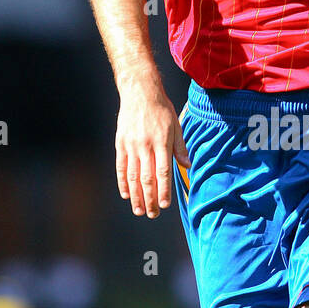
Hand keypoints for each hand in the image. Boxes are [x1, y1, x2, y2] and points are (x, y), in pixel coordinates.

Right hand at [115, 83, 189, 217]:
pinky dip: (123, 182)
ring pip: (132, 176)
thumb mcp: (176, 126)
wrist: (140, 93)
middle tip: (152, 214)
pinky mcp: (121, 144)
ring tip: (138, 210)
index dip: (163, 190)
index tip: (164, 205)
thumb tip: (188, 166)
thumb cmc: (161, 110)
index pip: (163, 172)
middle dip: (149, 199)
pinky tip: (126, 194)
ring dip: (136, 195)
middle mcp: (145, 146)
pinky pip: (121, 167)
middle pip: (147, 178)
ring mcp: (131, 146)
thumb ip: (180, 148)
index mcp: (162, 143)